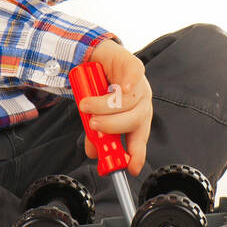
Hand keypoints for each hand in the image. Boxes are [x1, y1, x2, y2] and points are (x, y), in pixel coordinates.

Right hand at [77, 39, 151, 175]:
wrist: (96, 58)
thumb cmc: (99, 89)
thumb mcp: (95, 116)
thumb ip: (96, 135)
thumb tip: (95, 153)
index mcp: (135, 118)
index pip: (139, 138)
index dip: (136, 153)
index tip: (130, 167)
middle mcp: (141, 103)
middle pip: (134, 121)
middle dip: (113, 126)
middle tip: (94, 125)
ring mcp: (140, 85)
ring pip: (127, 102)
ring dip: (103, 106)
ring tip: (86, 106)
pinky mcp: (134, 66)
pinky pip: (135, 75)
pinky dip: (129, 82)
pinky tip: (122, 86)